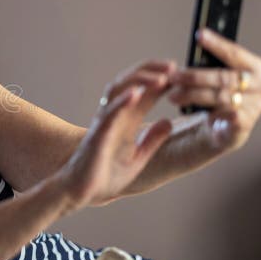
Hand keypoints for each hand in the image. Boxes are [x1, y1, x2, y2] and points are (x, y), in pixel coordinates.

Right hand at [58, 61, 174, 208]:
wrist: (80, 192)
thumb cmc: (104, 177)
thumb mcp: (138, 158)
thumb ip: (152, 140)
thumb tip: (169, 123)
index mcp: (126, 121)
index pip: (143, 91)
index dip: (160, 79)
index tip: (179, 73)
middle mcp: (114, 116)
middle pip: (130, 82)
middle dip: (151, 71)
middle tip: (173, 67)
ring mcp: (105, 123)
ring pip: (119, 91)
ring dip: (139, 80)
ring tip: (160, 77)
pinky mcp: (98, 135)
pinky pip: (109, 114)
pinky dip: (122, 101)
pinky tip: (136, 93)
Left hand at [168, 28, 260, 151]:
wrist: (225, 128)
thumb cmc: (219, 95)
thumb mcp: (216, 77)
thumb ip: (211, 64)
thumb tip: (196, 46)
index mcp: (256, 68)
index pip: (235, 53)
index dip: (217, 44)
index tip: (200, 35)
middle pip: (223, 77)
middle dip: (194, 76)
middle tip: (173, 77)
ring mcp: (256, 106)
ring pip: (220, 97)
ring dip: (192, 95)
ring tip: (173, 95)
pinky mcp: (246, 124)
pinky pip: (224, 115)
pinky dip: (207, 113)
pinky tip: (191, 111)